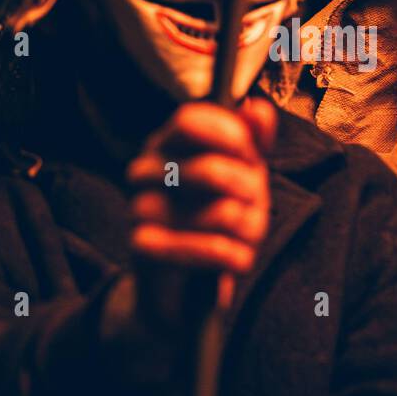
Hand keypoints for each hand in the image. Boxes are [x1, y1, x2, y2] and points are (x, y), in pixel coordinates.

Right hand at [126, 99, 276, 274]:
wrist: (181, 288)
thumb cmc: (215, 218)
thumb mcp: (241, 174)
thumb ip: (252, 140)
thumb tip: (257, 107)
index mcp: (166, 144)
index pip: (188, 120)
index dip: (228, 135)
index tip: (249, 155)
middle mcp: (145, 171)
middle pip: (211, 169)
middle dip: (249, 191)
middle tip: (254, 204)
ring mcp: (139, 208)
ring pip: (222, 212)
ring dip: (250, 228)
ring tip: (246, 236)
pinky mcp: (143, 247)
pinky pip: (210, 248)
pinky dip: (235, 256)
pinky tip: (239, 259)